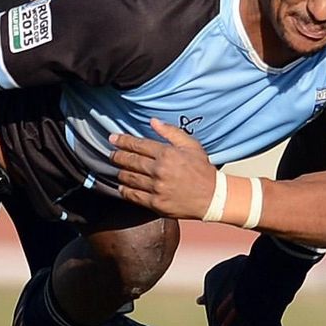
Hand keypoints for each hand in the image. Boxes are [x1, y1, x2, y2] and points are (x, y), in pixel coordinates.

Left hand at [108, 119, 223, 218]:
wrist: (213, 198)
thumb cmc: (202, 170)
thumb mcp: (191, 145)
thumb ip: (170, 132)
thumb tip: (153, 121)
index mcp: (167, 154)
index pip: (138, 145)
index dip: (122, 141)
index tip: (112, 139)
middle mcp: (159, 170)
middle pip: (130, 161)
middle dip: (117, 156)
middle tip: (111, 153)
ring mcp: (157, 188)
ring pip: (129, 178)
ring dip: (120, 172)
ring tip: (117, 169)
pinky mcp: (156, 204)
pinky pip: (134, 196)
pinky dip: (125, 190)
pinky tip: (122, 186)